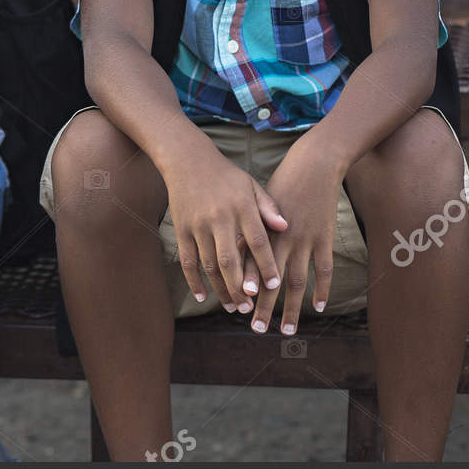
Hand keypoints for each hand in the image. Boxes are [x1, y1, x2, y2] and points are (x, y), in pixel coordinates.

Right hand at [164, 156, 285, 310]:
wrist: (187, 160)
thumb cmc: (226, 176)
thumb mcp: (251, 185)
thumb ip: (268, 207)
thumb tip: (286, 227)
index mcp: (241, 207)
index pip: (257, 241)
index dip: (266, 264)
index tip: (275, 285)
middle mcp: (220, 218)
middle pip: (231, 260)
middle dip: (241, 287)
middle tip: (251, 308)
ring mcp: (198, 225)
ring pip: (210, 265)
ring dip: (221, 289)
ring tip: (233, 306)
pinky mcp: (182, 230)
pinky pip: (188, 260)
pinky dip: (194, 280)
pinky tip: (203, 296)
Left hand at [246, 140, 345, 334]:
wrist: (313, 164)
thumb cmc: (282, 182)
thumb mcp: (258, 201)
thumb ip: (247, 226)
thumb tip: (230, 249)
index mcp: (260, 229)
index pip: (248, 265)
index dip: (243, 288)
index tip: (236, 308)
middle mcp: (280, 239)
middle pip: (269, 280)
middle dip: (263, 306)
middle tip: (257, 329)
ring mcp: (304, 240)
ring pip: (296, 282)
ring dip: (291, 308)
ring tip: (286, 330)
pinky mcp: (324, 238)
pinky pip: (324, 270)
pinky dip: (322, 290)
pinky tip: (318, 307)